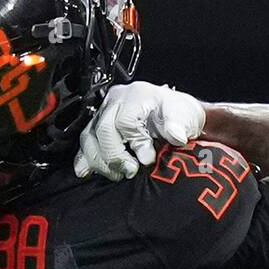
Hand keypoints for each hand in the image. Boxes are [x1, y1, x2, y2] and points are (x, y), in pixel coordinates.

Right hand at [74, 81, 205, 180]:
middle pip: (103, 128)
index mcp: (138, 94)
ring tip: (116, 174)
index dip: (136, 142)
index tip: (147, 158)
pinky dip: (84, 159)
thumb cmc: (177, 114)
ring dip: (100, 160)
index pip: (126, 120)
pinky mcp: (96, 125)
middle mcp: (117, 101)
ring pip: (89, 136)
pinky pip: (84, 142)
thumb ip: (178, 125)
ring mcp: (104, 112)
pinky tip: (86, 171)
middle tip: (130, 170)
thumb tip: (177, 136)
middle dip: (115, 155)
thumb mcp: (185, 115)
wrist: (173, 115)